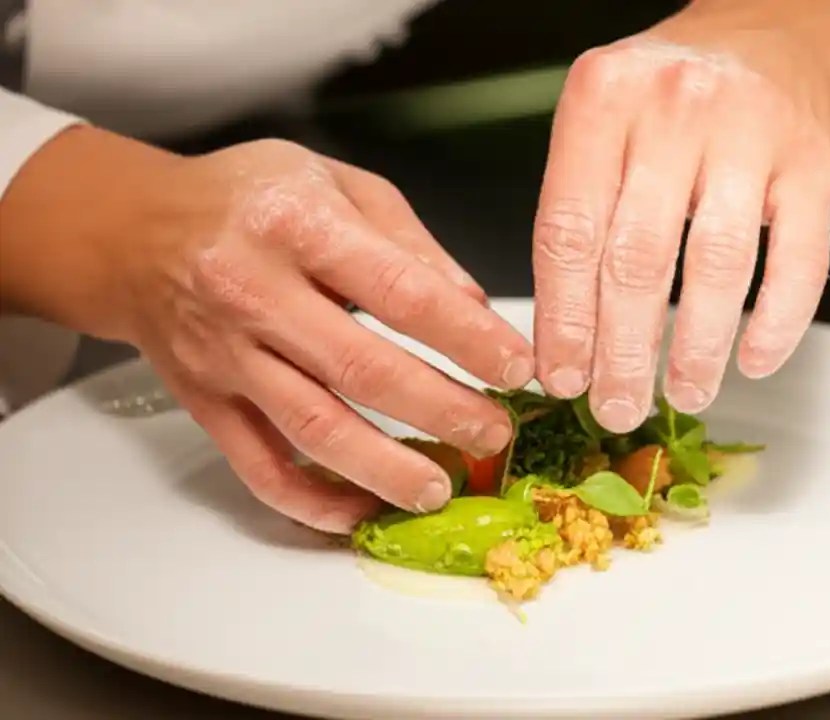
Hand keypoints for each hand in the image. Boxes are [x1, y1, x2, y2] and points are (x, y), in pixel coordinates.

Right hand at [0, 129, 533, 531]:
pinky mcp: (206, 403)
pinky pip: (259, 467)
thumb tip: (477, 308)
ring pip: (313, 429)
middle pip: (360, 369)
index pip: (397, 291)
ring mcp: (225, 356)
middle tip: (496, 431)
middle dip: (441, 409)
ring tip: (443, 486)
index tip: (516, 366)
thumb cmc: (249, 200)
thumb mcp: (339, 184)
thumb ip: (412, 244)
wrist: (137, 231)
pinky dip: (312, 502)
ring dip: (387, 469)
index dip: (465, 336)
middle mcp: (252, 292)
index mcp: (295, 225)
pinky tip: (361, 513)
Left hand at [532, 0, 829, 430]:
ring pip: (716, 265)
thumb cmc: (675, 98)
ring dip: (697, 348)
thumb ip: (579, 212)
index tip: (563, 376)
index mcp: (603, 100)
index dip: (564, 319)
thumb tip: (566, 338)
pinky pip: (798, 260)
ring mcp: (750, 133)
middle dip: (623, 352)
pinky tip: (755, 360)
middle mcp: (673, 108)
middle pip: (636, 257)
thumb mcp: (603, 124)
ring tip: (685, 393)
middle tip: (616, 405)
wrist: (774, 37)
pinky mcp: (812, 162)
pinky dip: (778, 323)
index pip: (569, 231)